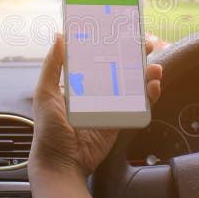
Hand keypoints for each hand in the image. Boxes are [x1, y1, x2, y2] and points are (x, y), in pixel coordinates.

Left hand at [29, 33, 162, 181]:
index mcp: (77, 83)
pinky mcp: (119, 122)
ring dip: (145, 75)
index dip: (111, 45)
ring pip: (132, 86)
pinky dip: (148, 97)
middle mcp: (94, 92)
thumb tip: (59, 37)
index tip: (123, 33)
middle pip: (119, 69)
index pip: (97, 58)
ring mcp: (108, 107)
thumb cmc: (48, 130)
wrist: (61, 164)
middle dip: (135, 56)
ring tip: (154, 68)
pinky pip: (137, 106)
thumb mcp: (45, 93)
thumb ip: (52, 65)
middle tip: (147, 45)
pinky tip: (152, 88)